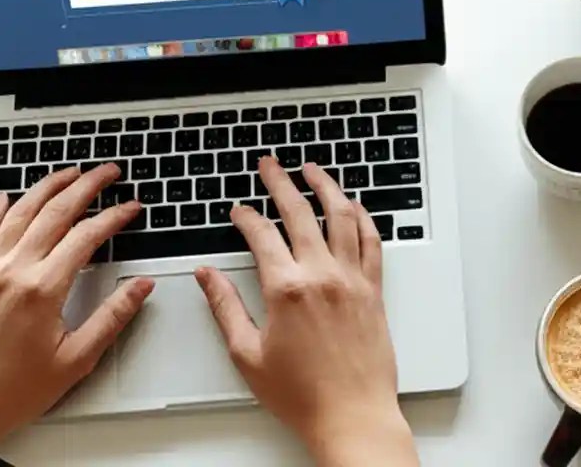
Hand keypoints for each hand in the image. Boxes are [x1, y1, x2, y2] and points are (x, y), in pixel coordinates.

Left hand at [0, 164, 152, 466]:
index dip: (114, 217)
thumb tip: (140, 287)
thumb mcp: (76, 360)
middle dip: (86, 186)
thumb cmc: (11, 392)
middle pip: (54, 212)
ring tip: (68, 173)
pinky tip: (6, 197)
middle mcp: (12, 272)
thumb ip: (112, 317)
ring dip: (47, 187)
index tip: (131, 208)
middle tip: (107, 172)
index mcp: (42, 290)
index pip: (86, 237)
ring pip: (19, 214)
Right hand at [195, 159, 416, 465]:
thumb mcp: (247, 353)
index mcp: (287, 289)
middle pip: (300, 212)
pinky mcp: (373, 290)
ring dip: (325, 186)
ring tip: (312, 169)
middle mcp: (322, 276)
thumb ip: (225, 307)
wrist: (351, 415)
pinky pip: (371, 241)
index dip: (245, 217)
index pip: (261, 235)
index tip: (238, 209)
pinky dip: (362, 217)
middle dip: (280, 182)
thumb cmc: (301, 394)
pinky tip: (353, 206)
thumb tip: (207, 276)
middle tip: (269, 164)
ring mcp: (352, 280)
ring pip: (341, 216)